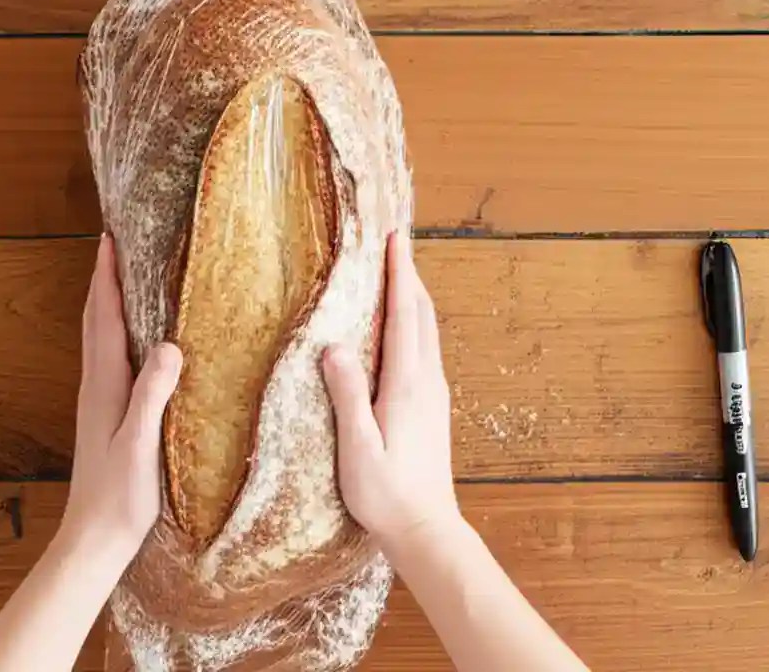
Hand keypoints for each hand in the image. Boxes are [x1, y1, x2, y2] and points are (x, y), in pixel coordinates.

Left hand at [60, 235, 182, 560]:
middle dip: (101, 281)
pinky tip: (131, 342)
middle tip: (112, 246)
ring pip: (98, 340)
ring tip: (119, 279)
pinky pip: (108, 360)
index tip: (108, 240)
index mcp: (104, 387)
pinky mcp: (105, 418)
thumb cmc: (121, 498)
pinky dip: (114, 334)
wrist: (94, 540)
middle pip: (95, 322)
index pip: (104, 320)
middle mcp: (95, 388)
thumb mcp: (141, 445)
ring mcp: (97, 403)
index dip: (106, 279)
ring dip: (105, 305)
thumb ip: (152, 396)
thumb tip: (170, 345)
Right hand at [322, 233, 457, 551]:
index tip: (395, 239)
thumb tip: (333, 347)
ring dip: (414, 297)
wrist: (427, 529)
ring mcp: (435, 395)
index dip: (399, 275)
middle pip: (422, 315)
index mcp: (407, 386)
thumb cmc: (386, 495)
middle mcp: (427, 382)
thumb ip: (348, 397)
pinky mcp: (434, 408)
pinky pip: (426, 350)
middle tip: (396, 242)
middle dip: (410, 275)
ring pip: (428, 331)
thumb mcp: (358, 448)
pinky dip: (415, 323)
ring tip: (399, 273)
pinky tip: (403, 328)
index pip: (403, 316)